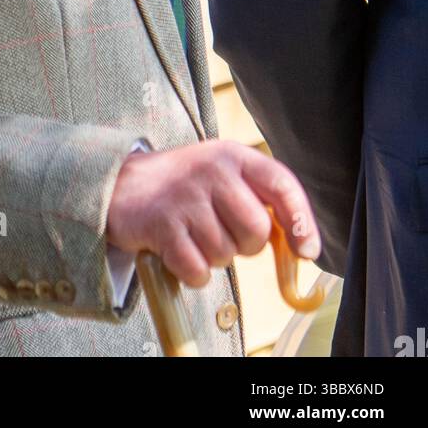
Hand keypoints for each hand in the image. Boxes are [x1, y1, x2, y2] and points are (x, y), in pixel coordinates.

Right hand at [106, 139, 319, 287]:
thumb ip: (257, 199)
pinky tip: (178, 249)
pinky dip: (191, 272)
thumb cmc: (184, 188)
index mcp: (232, 155)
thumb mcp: (221, 177)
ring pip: (226, 254)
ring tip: (192, 234)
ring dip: (213, 257)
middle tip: (221, 232)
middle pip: (256, 231)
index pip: (281, 184)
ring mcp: (185, 196)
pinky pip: (198, 270)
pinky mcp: (162, 224)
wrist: (120, 185)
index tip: (307, 251)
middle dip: (245, 245)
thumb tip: (299, 246)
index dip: (301, 221)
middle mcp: (210, 169)